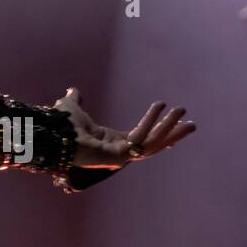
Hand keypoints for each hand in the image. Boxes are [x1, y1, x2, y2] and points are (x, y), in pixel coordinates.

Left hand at [53, 87, 195, 171]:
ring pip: (152, 142)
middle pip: (154, 144)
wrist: (53, 135)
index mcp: (113, 142)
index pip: (142, 138)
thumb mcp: (71, 108)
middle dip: (173, 133)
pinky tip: (161, 107)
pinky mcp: (120, 156)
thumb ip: (74, 100)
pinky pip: (141, 136)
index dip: (157, 128)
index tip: (173, 119)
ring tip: (183, 112)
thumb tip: (73, 90)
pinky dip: (151, 121)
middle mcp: (120, 151)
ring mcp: (121, 156)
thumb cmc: (61, 126)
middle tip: (193, 123)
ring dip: (170, 127)